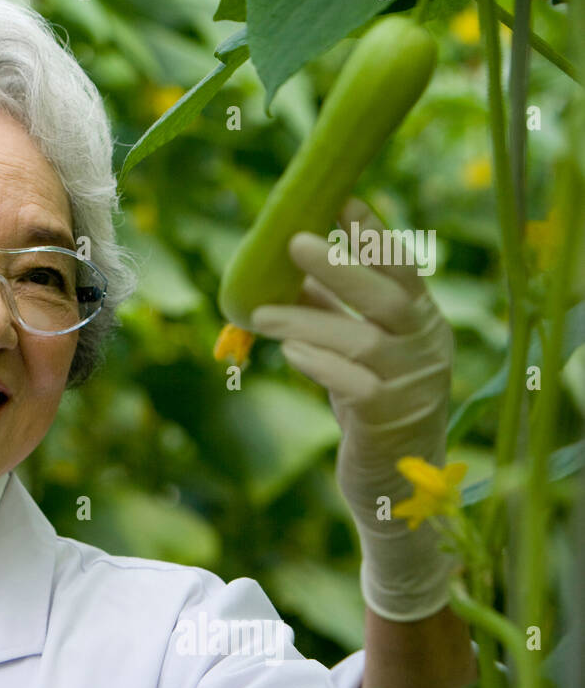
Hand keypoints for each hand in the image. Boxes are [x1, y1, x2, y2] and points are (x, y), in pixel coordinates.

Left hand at [247, 198, 457, 621]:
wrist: (393, 486)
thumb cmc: (369, 406)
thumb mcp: (353, 351)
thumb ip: (329, 311)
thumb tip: (284, 267)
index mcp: (423, 322)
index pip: (404, 268)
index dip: (373, 234)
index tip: (340, 201)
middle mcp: (427, 347)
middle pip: (387, 297)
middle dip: (339, 266)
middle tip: (294, 241)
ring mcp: (412, 385)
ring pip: (362, 341)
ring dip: (307, 320)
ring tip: (260, 312)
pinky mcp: (388, 420)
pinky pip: (352, 384)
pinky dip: (318, 364)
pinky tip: (289, 353)